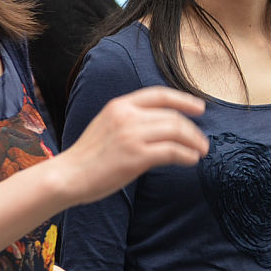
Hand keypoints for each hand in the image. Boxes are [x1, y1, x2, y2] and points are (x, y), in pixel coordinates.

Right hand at [57, 87, 207, 207]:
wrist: (68, 176)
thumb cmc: (89, 156)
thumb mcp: (107, 125)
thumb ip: (131, 119)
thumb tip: (164, 125)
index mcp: (120, 105)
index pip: (159, 94)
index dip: (183, 99)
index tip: (200, 108)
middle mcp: (127, 116)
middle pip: (172, 116)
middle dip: (192, 129)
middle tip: (202, 141)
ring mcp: (131, 135)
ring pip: (176, 131)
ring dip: (194, 142)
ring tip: (201, 151)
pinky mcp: (136, 156)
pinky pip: (172, 151)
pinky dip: (186, 155)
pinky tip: (191, 160)